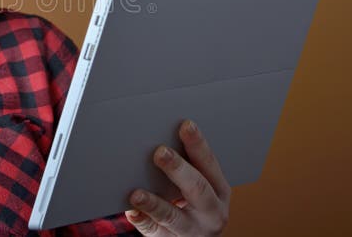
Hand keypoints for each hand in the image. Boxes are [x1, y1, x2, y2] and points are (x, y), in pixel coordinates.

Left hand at [124, 120, 230, 235]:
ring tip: (136, 193)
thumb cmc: (193, 203)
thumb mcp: (201, 187)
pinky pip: (154, 232)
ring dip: (154, 203)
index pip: (210, 164)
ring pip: (173, 216)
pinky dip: (142, 221)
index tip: (186, 125)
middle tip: (160, 152)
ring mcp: (191, 230)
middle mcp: (211, 212)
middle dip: (178, 169)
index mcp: (219, 190)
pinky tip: (131, 212)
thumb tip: (159, 135)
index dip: (198, 145)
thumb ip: (187, 166)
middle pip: (197, 189)